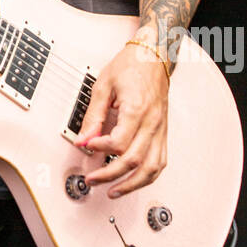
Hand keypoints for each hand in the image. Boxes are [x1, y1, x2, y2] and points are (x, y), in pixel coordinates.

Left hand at [74, 41, 168, 197]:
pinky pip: (160, 161)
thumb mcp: (104, 85)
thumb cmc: (131, 65)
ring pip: (152, 168)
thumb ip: (93, 115)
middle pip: (134, 160)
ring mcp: (160, 129)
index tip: (87, 147)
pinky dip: (147, 176)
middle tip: (93, 179)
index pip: (118, 142)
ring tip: (114, 191)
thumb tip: (83, 138)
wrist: (154, 55)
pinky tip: (134, 180)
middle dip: (110, 175)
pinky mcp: (163, 132)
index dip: (100, 149)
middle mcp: (152, 123)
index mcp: (137, 109)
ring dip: (132, 184)